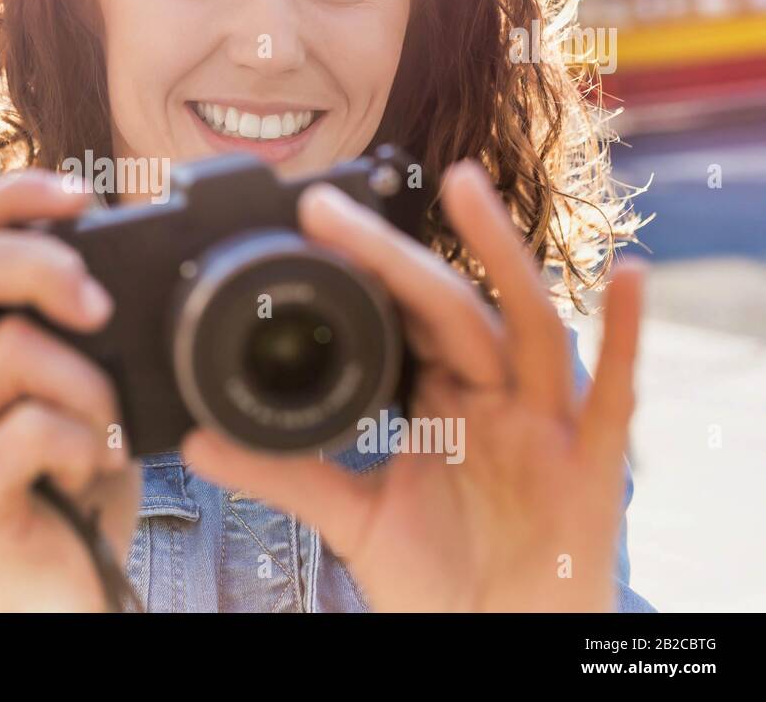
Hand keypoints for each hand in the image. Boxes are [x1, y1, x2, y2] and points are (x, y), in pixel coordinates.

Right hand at [0, 171, 140, 611]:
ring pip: (10, 352)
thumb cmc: (74, 474)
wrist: (66, 583)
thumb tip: (122, 238)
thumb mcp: (79, 379)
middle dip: (40, 265)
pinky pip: (33, 431)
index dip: (10, 197)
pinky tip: (93, 471)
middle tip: (101, 305)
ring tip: (107, 430)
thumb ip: (74, 320)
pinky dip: (88, 443)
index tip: (83, 195)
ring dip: (92, 385)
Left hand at [183, 160, 643, 611]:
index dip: (362, 272)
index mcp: (442, 401)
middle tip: (333, 203)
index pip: (402, 318)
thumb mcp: (356, 517)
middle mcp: (494, 401)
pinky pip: (615, 398)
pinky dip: (629, 338)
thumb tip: (199, 442)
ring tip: (467, 188)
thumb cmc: (442, 580)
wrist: (496, 643)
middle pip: (451, 309)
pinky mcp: (593, 470)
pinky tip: (632, 279)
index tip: (309, 226)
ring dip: (502, 256)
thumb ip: (288, 475)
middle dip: (396, 255)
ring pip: (525, 326)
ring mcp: (545, 428)